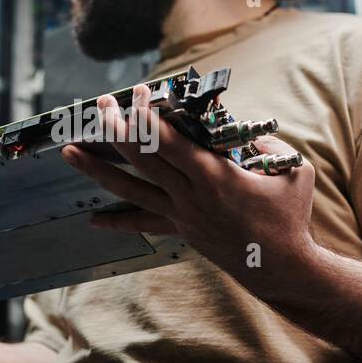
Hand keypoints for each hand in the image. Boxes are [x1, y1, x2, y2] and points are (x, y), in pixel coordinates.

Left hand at [61, 83, 318, 294]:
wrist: (281, 268)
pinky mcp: (181, 231)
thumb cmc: (290, 216)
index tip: (140, 94)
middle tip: (100, 106)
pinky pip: (143, 224)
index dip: (150, 116)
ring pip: (131, 190)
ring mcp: (181, 215)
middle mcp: (189, 196)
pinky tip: (93, 221)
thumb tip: (239, 129)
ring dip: (98, 169)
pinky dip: (117, 222)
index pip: (170, 141)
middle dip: (117, 128)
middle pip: (142, 158)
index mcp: (214, 176)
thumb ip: (263, 144)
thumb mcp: (292, 169)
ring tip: (69, 153)